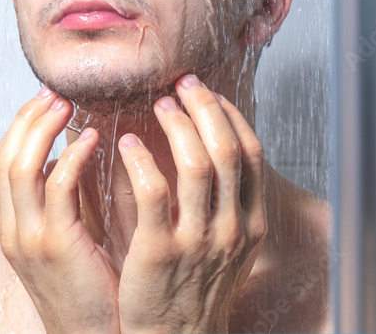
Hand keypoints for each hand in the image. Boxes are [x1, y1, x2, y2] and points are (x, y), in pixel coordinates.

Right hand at [0, 86, 119, 333]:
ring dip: (43, 129)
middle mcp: (11, 231)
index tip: (45, 102)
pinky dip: (71, 157)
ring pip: (20, 167)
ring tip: (68, 106)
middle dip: (27, 119)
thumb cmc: (92, 290)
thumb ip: (64, 201)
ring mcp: (29, 239)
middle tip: (56, 94)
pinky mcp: (56, 246)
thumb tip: (73, 156)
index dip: (18, 128)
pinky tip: (92, 140)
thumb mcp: (67, 240)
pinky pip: (57, 188)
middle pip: (2, 159)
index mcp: (11, 228)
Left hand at [115, 74, 267, 333]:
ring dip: (177, 125)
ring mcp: (198, 242)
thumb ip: (218, 200)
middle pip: (227, 150)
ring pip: (198, 164)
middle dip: (205, 108)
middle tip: (182, 85)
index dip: (230, 116)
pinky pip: (155, 193)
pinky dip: (141, 161)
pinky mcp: (160, 252)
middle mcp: (231, 229)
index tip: (208, 94)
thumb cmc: (191, 289)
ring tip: (157, 105)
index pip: (250, 153)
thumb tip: (201, 143)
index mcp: (249, 223)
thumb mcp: (222, 245)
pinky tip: (125, 144)